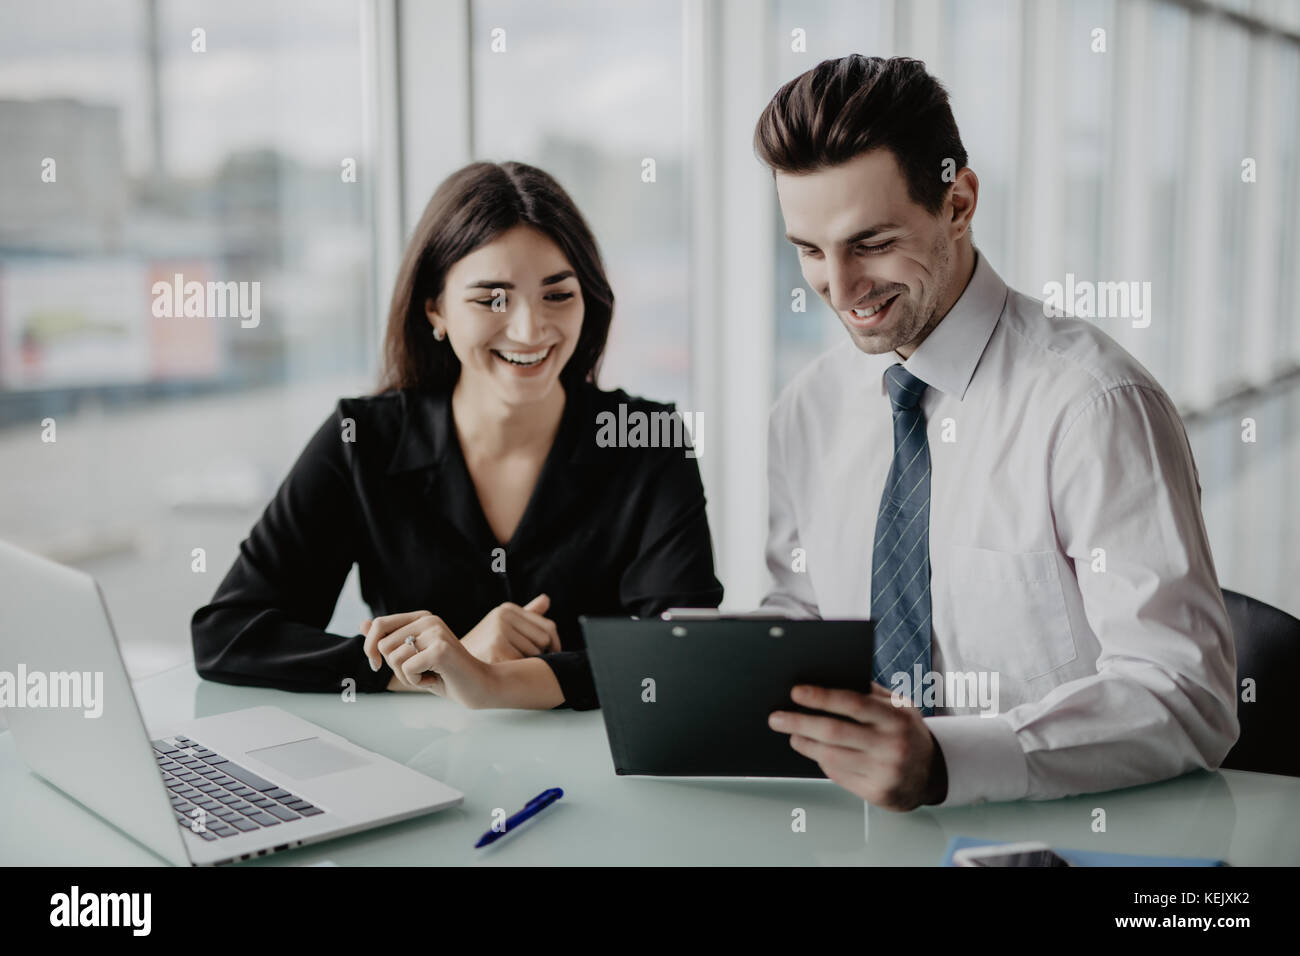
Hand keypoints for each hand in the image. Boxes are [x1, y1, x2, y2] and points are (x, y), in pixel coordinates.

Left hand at [360, 610, 440, 691]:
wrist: (477, 686)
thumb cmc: (442, 673)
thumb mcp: (411, 655)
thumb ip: (389, 639)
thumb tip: (362, 624)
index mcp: (421, 617)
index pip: (379, 623)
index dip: (370, 646)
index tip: (376, 665)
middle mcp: (429, 620)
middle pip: (384, 645)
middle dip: (395, 667)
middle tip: (418, 671)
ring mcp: (435, 633)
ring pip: (394, 658)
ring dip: (407, 677)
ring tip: (428, 676)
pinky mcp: (439, 651)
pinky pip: (407, 669)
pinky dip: (416, 682)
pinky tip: (433, 680)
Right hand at [460, 594, 560, 663]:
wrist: (450, 664)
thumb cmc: (482, 649)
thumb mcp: (503, 628)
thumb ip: (526, 615)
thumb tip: (546, 599)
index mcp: (507, 610)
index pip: (549, 627)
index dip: (554, 645)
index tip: (550, 657)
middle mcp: (503, 615)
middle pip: (545, 640)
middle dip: (540, 655)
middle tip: (523, 664)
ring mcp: (499, 630)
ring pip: (535, 653)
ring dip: (527, 665)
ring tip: (509, 667)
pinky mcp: (496, 646)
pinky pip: (523, 663)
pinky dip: (518, 672)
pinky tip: (505, 673)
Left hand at [768, 682, 947, 810]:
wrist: (932, 774)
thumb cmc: (906, 732)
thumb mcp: (899, 707)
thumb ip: (869, 692)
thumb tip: (826, 678)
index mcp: (896, 717)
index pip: (853, 703)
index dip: (821, 697)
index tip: (795, 692)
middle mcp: (892, 745)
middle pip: (834, 732)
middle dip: (799, 722)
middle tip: (776, 717)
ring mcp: (885, 771)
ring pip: (831, 756)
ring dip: (804, 743)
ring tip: (792, 733)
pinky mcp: (876, 793)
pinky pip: (838, 775)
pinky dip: (821, 761)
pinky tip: (813, 750)